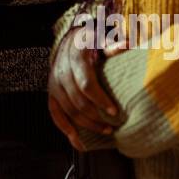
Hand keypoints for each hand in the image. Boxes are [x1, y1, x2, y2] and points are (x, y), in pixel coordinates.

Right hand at [47, 19, 123, 150]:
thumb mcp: (101, 39)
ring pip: (68, 110)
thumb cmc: (90, 41)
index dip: (100, 100)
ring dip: (86, 125)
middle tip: (112, 126)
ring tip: (104, 131)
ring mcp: (54, 83)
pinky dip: (64, 127)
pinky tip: (76, 139)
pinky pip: (54, 113)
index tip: (114, 111)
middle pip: (77, 101)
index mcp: (75, 58)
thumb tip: (127, 45)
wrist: (69, 40)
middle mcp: (61, 71)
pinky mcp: (51, 92)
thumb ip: (113, 46)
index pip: (86, 84)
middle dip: (95, 117)